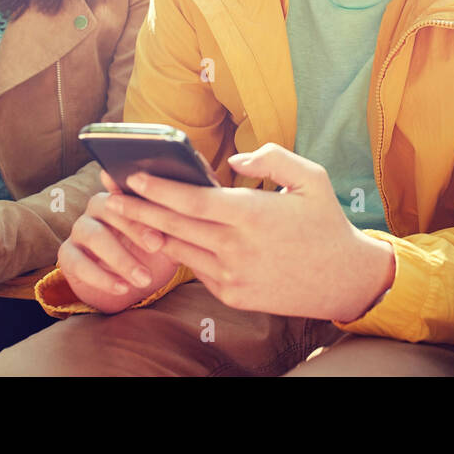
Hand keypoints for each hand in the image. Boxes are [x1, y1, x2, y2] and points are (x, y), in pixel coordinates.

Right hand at [57, 169, 180, 313]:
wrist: (133, 281)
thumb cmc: (157, 248)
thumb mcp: (173, 232)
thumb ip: (183, 211)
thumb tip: (208, 187)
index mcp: (124, 192)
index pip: (127, 182)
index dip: (138, 191)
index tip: (157, 203)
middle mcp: (98, 205)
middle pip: (109, 206)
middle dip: (134, 226)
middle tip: (158, 244)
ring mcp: (80, 228)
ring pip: (93, 235)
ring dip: (119, 257)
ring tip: (143, 278)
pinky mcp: (68, 254)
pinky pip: (76, 262)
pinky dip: (100, 276)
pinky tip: (122, 288)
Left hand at [115, 143, 395, 320]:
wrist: (343, 278)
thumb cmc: (326, 221)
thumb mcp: (311, 177)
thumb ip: (272, 158)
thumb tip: (234, 161)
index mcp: (253, 215)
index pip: (192, 201)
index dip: (158, 189)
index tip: (133, 177)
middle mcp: (237, 248)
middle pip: (174, 227)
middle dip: (138, 210)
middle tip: (110, 197)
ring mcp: (232, 276)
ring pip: (180, 249)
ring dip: (153, 232)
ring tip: (129, 216)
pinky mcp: (232, 295)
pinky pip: (197, 269)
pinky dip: (182, 251)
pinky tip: (167, 237)